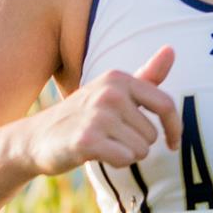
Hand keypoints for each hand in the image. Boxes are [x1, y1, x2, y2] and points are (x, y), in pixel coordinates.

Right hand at [22, 46, 179, 175]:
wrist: (37, 138)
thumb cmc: (82, 115)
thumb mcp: (113, 91)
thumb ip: (146, 75)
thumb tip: (172, 49)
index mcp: (119, 78)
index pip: (165, 105)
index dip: (175, 128)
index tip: (173, 143)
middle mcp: (110, 93)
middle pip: (152, 134)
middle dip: (137, 144)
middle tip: (111, 138)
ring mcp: (97, 115)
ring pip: (141, 150)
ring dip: (126, 154)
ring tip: (103, 144)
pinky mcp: (87, 140)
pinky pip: (125, 159)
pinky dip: (116, 163)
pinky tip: (97, 155)